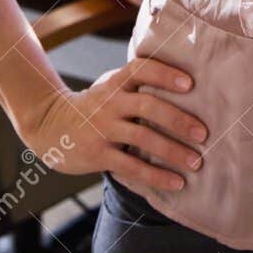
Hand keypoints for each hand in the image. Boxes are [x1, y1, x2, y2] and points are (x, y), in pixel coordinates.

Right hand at [19, 58, 208, 191]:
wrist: (48, 126)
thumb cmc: (93, 107)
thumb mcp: (109, 88)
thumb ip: (136, 85)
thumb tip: (186, 87)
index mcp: (115, 83)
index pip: (141, 69)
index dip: (165, 74)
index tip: (190, 84)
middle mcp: (110, 103)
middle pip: (148, 106)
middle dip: (179, 120)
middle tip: (204, 133)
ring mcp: (103, 129)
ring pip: (143, 138)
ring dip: (173, 151)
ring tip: (196, 162)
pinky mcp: (98, 154)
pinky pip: (131, 166)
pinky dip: (156, 176)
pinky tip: (176, 183)